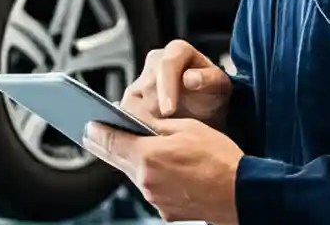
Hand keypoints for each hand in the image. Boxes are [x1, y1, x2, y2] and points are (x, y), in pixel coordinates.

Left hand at [84, 116, 243, 224]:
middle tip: (93, 133)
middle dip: (107, 145)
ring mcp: (155, 199)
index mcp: (148, 156)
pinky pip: (152, 189)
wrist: (242, 193)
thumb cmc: (219, 158)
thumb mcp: (187, 128)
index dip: (95, 131)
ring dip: (134, 161)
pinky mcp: (165, 211)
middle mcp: (146, 181)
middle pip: (117, 160)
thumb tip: (134, 119)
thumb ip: (155, 125)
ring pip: (135, 174)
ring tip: (140, 147)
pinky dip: (154, 177)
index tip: (87, 125)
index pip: (109, 141)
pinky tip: (167, 169)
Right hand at [121, 39, 231, 129]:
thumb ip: (208, 79)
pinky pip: (127, 112)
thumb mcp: (219, 85)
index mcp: (177, 50)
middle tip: (163, 131)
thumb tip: (190, 79)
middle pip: (147, 85)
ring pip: (133, 100)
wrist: (206, 109)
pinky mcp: (133, 97)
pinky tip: (148, 137)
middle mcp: (156, 61)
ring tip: (158, 136)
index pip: (166, 65)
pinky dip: (136, 126)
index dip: (166, 88)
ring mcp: (142, 78)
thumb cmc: (212, 93)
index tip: (169, 110)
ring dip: (144, 120)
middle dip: (154, 110)